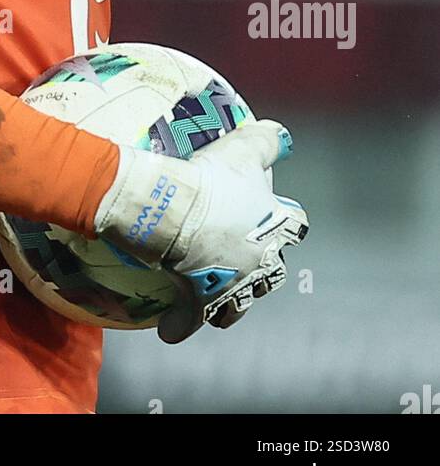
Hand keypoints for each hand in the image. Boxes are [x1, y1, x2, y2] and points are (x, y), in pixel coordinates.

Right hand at [93, 118, 308, 340]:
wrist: (175, 209)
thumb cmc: (212, 177)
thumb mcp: (243, 148)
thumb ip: (268, 140)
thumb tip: (283, 136)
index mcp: (274, 227)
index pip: (294, 226)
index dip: (287, 223)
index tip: (277, 219)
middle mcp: (260, 262)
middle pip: (271, 272)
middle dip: (262, 270)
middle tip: (243, 261)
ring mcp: (232, 286)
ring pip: (237, 303)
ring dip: (229, 302)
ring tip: (216, 301)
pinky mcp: (200, 302)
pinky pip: (191, 320)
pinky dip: (180, 325)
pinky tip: (170, 329)